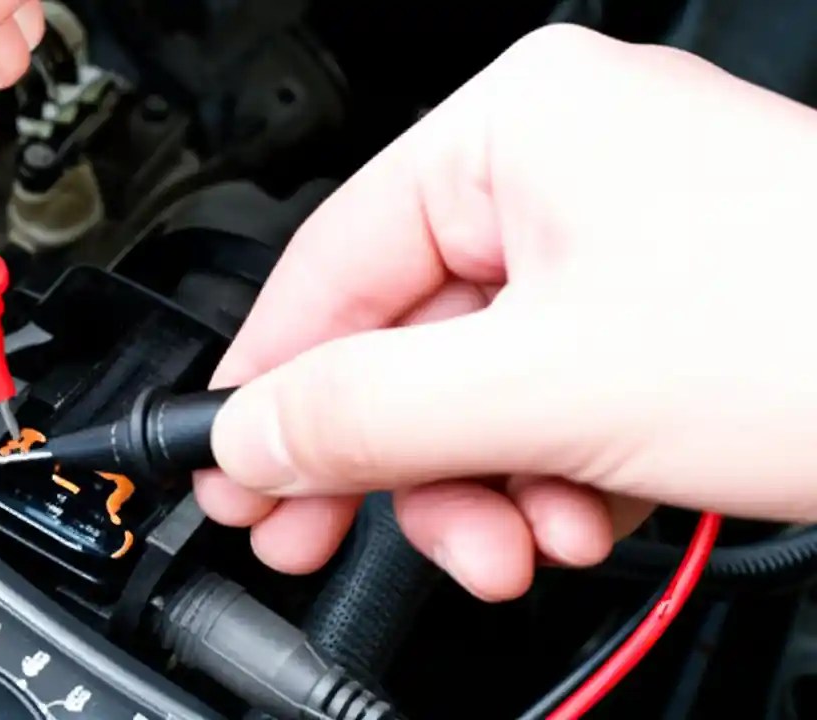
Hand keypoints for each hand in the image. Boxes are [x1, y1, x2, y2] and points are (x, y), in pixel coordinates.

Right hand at [197, 24, 816, 601]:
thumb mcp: (545, 390)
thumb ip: (366, 415)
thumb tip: (250, 436)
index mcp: (516, 127)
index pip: (331, 264)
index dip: (270, 383)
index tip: (225, 468)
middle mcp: (556, 166)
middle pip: (402, 335)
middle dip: (387, 459)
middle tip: (318, 536)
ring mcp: (609, 237)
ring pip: (473, 383)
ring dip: (478, 485)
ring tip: (519, 545)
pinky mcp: (653, 305)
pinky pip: (544, 395)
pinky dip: (545, 473)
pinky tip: (584, 514)